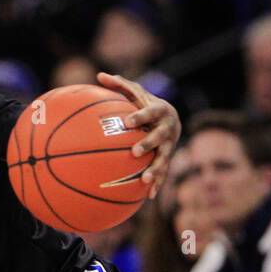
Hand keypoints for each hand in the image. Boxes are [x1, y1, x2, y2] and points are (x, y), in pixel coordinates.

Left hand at [96, 72, 180, 198]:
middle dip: (148, 144)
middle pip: (160, 137)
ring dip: (156, 169)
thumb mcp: (136, 92)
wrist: (171, 118)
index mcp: (159, 111)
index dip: (140, 116)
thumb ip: (120, 85)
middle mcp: (167, 129)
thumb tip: (99, 75)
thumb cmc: (146, 104)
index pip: (150, 112)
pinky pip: (164, 173)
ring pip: (164, 158)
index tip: (127, 121)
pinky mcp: (167, 158)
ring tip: (145, 179)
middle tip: (134, 152)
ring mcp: (169, 145)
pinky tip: (148, 196)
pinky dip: (157, 184)